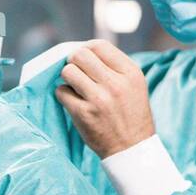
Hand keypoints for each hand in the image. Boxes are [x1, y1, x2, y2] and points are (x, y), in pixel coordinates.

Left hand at [55, 40, 155, 158]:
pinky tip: (74, 101)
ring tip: (76, 87)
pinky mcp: (83, 113)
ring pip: (68, 71)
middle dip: (73, 61)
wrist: (131, 148)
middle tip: (76, 71)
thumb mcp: (134, 85)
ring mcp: (98, 99)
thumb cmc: (131, 114)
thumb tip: (84, 50)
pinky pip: (61, 92)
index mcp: (130, 73)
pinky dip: (64, 95)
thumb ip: (114, 67)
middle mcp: (115, 83)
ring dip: (68, 78)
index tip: (83, 58)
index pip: (98, 45)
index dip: (86, 48)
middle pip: (80, 55)